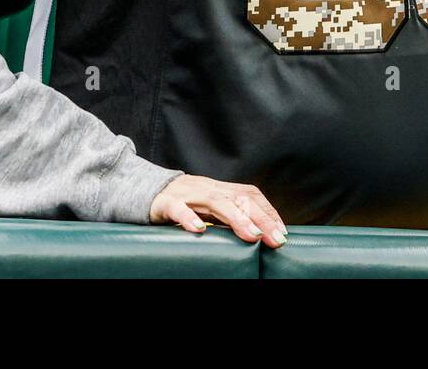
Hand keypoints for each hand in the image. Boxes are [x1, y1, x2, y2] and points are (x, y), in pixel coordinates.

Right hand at [150, 174, 287, 247]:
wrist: (146, 191)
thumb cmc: (182, 203)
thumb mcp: (208, 207)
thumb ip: (228, 215)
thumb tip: (257, 233)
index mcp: (219, 189)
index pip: (249, 195)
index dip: (267, 211)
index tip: (282, 232)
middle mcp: (206, 188)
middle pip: (238, 198)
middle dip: (261, 218)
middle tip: (276, 239)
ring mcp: (187, 193)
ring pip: (214, 202)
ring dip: (236, 218)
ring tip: (252, 234)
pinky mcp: (165, 202)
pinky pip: (177, 208)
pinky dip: (188, 217)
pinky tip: (198, 230)